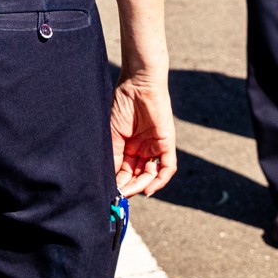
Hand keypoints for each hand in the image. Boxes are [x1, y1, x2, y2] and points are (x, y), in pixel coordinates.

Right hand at [110, 72, 176, 197]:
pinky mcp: (166, 143)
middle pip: (137, 175)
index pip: (125, 170)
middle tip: (119, 194)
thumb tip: (110, 180)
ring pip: (151, 174)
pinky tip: (147, 188)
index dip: (118, 182)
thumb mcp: (113, 133)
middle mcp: (142, 147)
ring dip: (141, 185)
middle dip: (128, 186)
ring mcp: (154, 146)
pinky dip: (159, 180)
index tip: (110, 192)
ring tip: (129, 191)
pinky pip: (167, 167)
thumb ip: (113, 156)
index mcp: (128, 145)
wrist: (138, 83)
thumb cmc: (122, 103)